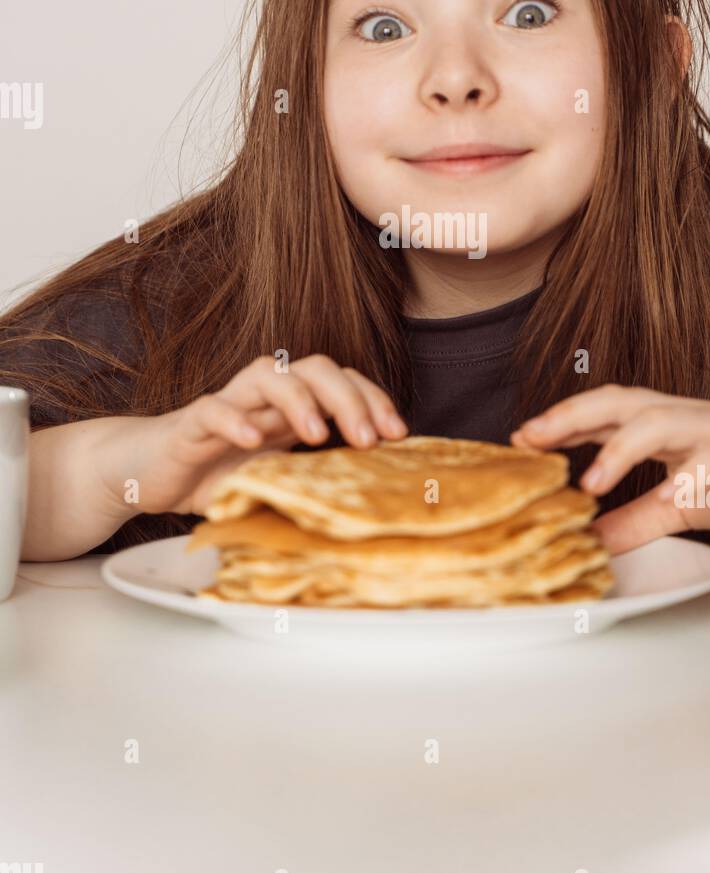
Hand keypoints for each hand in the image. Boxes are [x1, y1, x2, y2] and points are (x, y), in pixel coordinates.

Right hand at [93, 354, 407, 519]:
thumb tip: (371, 504)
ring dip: (299, 399)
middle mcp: (264, 396)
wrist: (147, 474)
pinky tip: (253, 440)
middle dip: (349, 398)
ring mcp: (229, 404)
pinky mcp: (190, 423)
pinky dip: (234, 419)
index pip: (343, 382)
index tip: (399, 434)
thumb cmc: (215, 475)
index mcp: (292, 406)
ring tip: (317, 435)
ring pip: (269, 373)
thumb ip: (312, 479)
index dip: (373, 399)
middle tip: (369, 439)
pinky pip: (213, 409)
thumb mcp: (274, 479)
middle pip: (315, 368)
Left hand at [510, 384, 709, 554]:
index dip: (558, 422)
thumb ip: (635, 520)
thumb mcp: (680, 504)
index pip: (599, 413)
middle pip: (618, 401)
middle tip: (530, 438)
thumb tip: (590, 541)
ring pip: (660, 421)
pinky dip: (691, 475)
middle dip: (571, 415)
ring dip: (622, 449)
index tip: (517, 439)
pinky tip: (670, 495)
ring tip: (591, 481)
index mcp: (660, 424)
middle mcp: (679, 416)